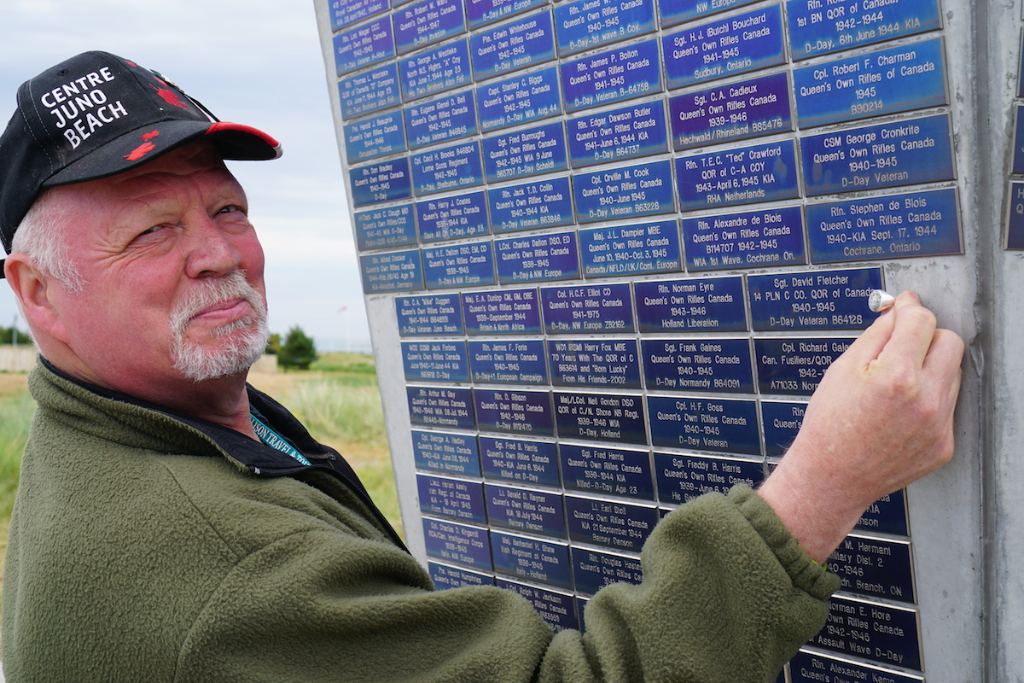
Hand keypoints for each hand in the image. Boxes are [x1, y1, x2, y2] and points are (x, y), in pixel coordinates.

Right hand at [757, 291, 963, 562]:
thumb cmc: (830, 424)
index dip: (910, 309)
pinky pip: (948, 406)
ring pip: (952, 373)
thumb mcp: (842, 369)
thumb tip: (899, 311)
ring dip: (930, 368)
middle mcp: (925, 400)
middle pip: (950, 342)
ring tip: (896, 384)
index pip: (922, 321)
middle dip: (927, 336)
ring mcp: (939, 425)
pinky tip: (901, 411)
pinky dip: (929, 400)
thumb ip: (876, 335)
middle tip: (903, 344)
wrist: (831, 476)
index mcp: (896, 376)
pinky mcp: (944, 444)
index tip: (904, 306)